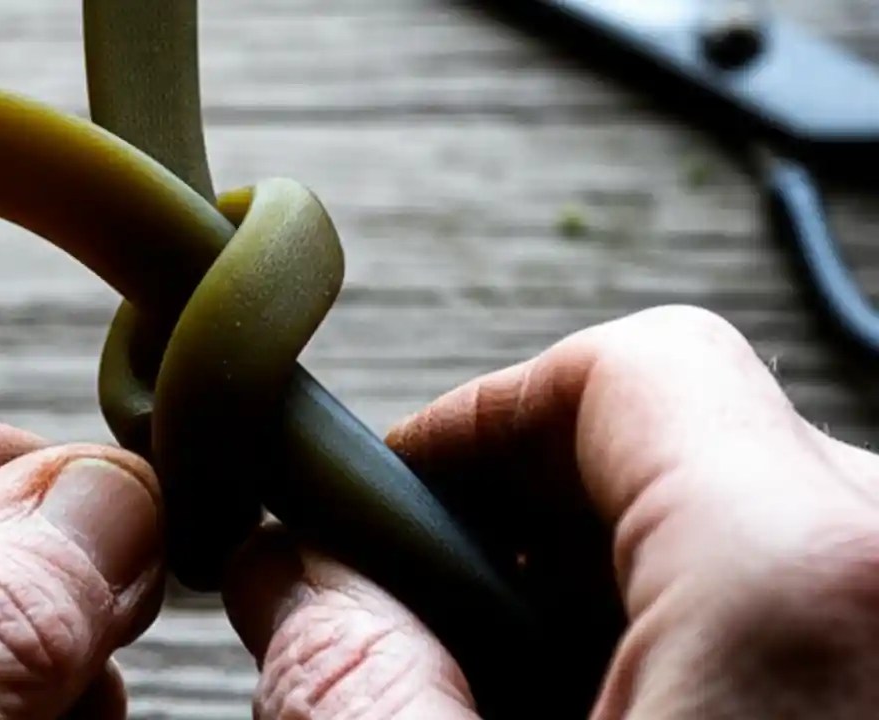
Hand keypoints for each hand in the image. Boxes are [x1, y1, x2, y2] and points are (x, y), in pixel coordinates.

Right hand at [221, 306, 878, 717]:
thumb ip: (354, 683)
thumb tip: (291, 579)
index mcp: (801, 586)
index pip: (636, 367)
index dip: (485, 416)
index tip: (399, 495)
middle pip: (692, 443)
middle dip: (534, 514)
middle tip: (442, 622)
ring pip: (748, 529)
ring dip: (608, 588)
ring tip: (526, 698)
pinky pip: (807, 602)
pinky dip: (696, 637)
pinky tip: (625, 719)